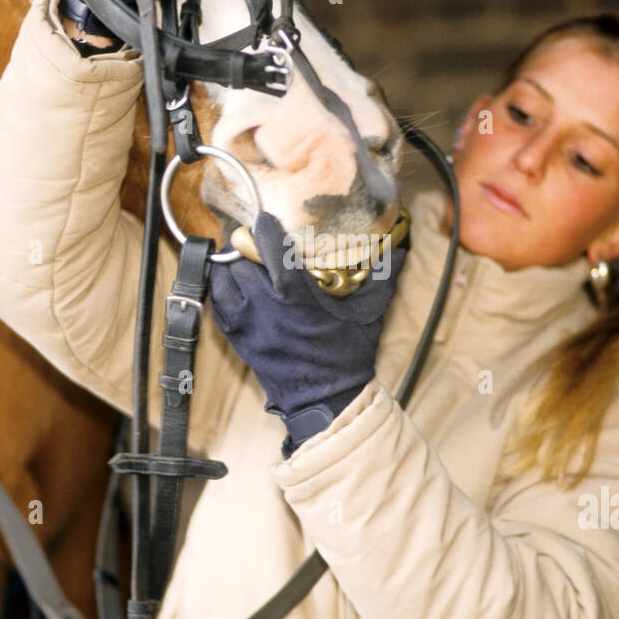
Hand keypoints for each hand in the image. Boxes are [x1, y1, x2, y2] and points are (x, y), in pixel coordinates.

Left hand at [209, 212, 407, 456]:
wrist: (326, 400)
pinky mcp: (237, 339)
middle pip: (241, 261)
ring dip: (231, 265)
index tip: (265, 219)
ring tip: (242, 258)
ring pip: (224, 280)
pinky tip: (234, 283)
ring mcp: (247, 325)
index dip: (264, 230)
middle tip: (255, 240)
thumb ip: (380, 281)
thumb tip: (400, 252)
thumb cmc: (348, 357)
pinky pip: (218, 304)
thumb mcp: (367, 316)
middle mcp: (266, 309)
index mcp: (297, 300)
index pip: (271, 253)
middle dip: (246, 246)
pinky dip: (222, 289)